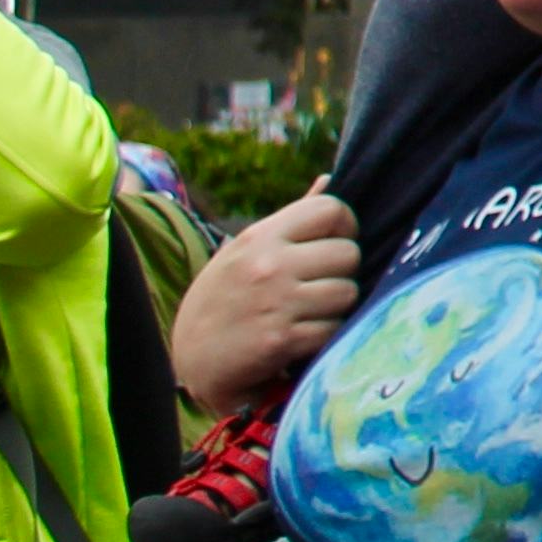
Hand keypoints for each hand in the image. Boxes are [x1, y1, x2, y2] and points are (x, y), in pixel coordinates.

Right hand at [173, 183, 360, 410]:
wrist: (192, 361)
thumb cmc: (225, 298)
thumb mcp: (246, 251)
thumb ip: (291, 220)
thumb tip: (330, 180)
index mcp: (260, 237)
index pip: (331, 209)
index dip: (344, 226)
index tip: (333, 244)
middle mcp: (269, 265)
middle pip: (348, 253)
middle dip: (342, 271)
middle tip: (319, 284)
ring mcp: (276, 302)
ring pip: (347, 293)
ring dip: (336, 306)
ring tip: (309, 311)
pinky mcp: (281, 340)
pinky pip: (333, 329)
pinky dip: (325, 336)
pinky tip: (302, 337)